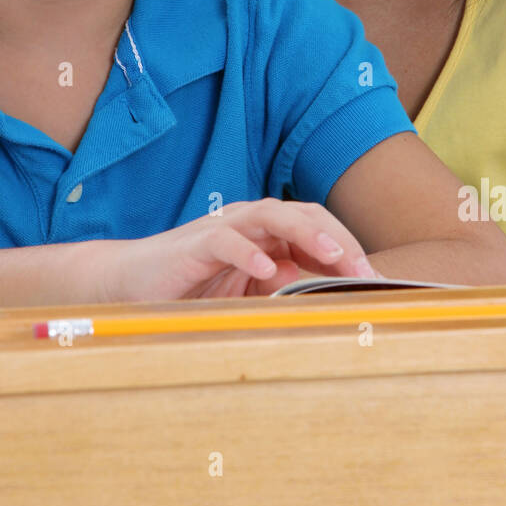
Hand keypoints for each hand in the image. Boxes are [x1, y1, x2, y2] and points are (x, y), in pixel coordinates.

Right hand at [111, 198, 377, 301]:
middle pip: (304, 214)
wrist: (131, 281)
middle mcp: (249, 222)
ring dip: (307, 234)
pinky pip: (226, 242)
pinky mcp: (195, 245)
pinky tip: (267, 271)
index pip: (316, 227)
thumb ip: (277, 285)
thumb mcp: (245, 292)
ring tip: (333, 257)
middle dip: (339, 240)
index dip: (348, 247)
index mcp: (266, 232)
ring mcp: (223, 228)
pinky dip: (249, 253)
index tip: (375, 279)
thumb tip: (310, 283)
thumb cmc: (191, 286)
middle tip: (365, 270)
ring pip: (272, 216)